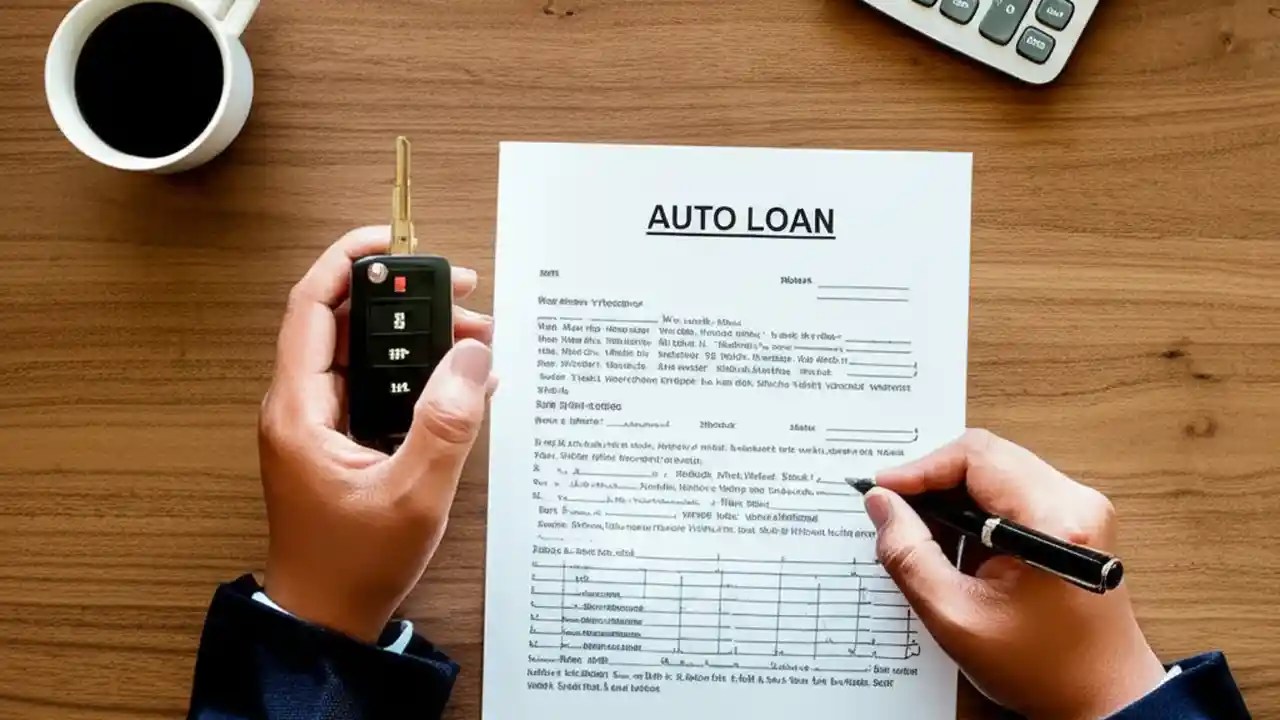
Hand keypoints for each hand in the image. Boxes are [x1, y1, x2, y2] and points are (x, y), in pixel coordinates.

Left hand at [257, 226, 496, 642]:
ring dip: (414, 339)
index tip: (390, 238)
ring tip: (470, 337)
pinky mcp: (338, 442)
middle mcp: (300, 408)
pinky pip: (374, 389)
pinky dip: (413, 375)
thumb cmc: (352, 567)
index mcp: (298, 410)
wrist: (325, 621)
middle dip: (401, 299)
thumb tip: (474, 357)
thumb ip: (447, 423)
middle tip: (459, 293)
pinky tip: (457, 381)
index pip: (312, 307)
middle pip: (344, 323)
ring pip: (363, 355)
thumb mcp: (413, 495)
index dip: (347, 261)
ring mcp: (317, 425)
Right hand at [867, 429, 1165, 719]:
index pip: (976, 457)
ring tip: (925, 533)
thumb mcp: (957, 617)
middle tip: (897, 510)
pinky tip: (957, 542)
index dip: (920, 468)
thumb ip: (910, 555)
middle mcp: (1076, 502)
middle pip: (987, 457)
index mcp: (1055, 521)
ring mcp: (1080, 508)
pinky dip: (976, 507)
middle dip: (934, 479)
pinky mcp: (1076, 520)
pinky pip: (1013, 490)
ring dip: (954, 494)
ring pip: (997, 470)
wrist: (1104, 697)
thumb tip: (882, 504)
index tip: (884, 492)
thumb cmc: (1043, 668)